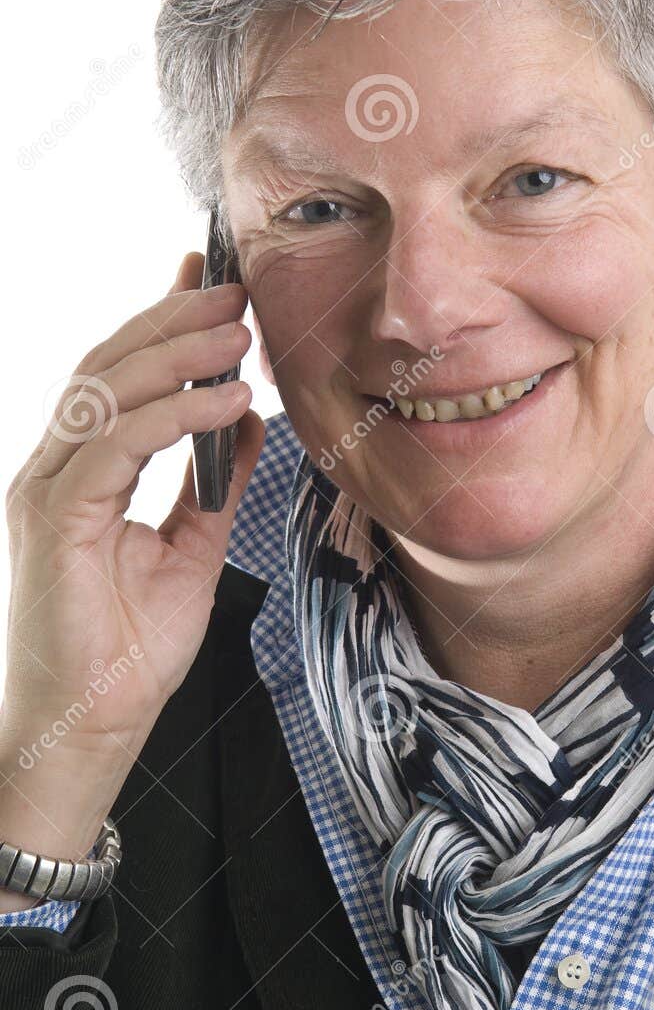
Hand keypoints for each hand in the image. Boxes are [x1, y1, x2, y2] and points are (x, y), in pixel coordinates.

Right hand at [0, 251, 263, 892]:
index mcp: (81, 474)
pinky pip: (118, 445)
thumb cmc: (130, 651)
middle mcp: (55, 471)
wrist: (94, 727)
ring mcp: (47, 491)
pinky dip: (175, 416)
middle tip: (236, 291)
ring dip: (179, 354)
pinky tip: (227, 401)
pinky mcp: (55, 520)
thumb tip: (251, 421)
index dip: (162, 324)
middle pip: (107, 368)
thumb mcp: (194, 548)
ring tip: (241, 333)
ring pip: (107, 393)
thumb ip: (218, 484)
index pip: (118, 379)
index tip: (211, 283)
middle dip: (173, 321)